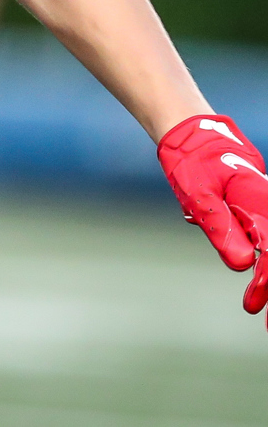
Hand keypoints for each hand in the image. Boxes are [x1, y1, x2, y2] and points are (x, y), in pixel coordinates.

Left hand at [158, 113, 267, 323]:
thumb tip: (244, 265)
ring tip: (261, 315)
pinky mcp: (256, 217)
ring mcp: (264, 214)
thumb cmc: (193, 163)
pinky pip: (267, 246)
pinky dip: (265, 269)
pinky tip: (258, 290)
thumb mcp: (199, 193)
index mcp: (260, 204)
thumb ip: (221, 227)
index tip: (255, 308)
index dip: (267, 283)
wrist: (193, 137)